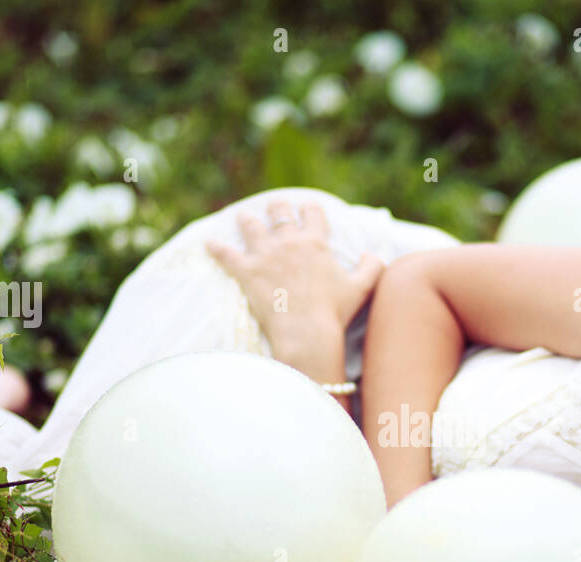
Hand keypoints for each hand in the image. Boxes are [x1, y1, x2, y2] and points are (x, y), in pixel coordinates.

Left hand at [205, 201, 383, 353]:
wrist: (307, 333)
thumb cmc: (335, 313)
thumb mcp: (363, 288)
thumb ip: (372, 266)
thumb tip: (371, 254)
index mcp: (315, 242)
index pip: (311, 212)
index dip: (309, 209)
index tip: (306, 210)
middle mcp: (288, 242)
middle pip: (278, 211)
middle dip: (276, 208)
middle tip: (274, 209)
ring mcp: (265, 255)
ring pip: (250, 225)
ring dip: (247, 220)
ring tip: (243, 218)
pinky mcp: (246, 272)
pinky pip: (226, 254)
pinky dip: (216, 248)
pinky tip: (209, 243)